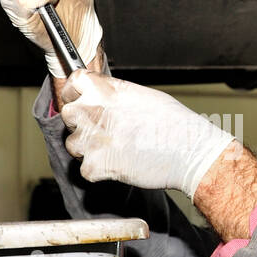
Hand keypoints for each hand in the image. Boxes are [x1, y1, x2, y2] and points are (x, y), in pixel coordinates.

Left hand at [59, 71, 234, 198]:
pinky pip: (85, 170)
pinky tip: (118, 165)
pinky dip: (99, 172)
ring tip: (114, 150)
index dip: (76, 95)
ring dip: (88, 150)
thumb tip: (101, 101)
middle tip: (103, 132)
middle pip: (68, 116)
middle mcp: (92, 111)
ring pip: (73, 145)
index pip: (72, 85)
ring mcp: (91, 139)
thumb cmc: (173, 123)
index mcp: (103, 89)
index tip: (83, 102)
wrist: (188, 150)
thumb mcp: (140, 95)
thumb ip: (113, 96)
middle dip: (81, 124)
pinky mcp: (95, 166)